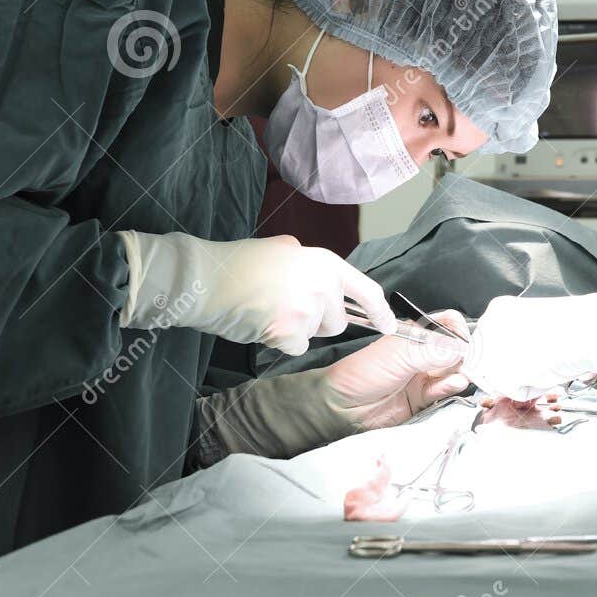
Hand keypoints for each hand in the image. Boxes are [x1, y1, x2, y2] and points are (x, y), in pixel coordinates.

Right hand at [118, 231, 394, 354]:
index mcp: (324, 262)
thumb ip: (307, 263)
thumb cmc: (238, 263)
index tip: (389, 325)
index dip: (381, 311)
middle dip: (318, 322)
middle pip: (337, 322)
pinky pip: (296, 347)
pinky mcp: (290, 333)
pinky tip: (261, 323)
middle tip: (286, 307)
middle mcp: (322, 285)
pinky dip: (280, 342)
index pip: (365, 290)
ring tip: (268, 310)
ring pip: (314, 335)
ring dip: (296, 331)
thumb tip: (316, 275)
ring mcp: (307, 310)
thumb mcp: (282, 249)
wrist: (206, 278)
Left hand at [191, 310, 471, 462]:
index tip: (465, 339)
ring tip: (457, 376)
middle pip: (458, 349)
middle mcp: (425, 353)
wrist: (344, 406)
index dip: (459, 329)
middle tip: (469, 361)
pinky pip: (447, 390)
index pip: (447, 324)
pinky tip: (450, 385)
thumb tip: (462, 350)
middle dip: (467, 353)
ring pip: (456, 370)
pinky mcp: (426, 398)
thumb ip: (432, 351)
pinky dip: (452, 387)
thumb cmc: (365, 372)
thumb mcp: (398, 355)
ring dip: (462, 371)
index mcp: (416, 335)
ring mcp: (427, 375)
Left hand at [462, 289, 596, 400]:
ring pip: (496, 380)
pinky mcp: (501, 372)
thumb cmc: (573, 326)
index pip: (485, 346)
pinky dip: (530, 390)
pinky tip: (545, 372)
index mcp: (498, 310)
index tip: (522, 362)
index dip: (502, 361)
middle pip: (484, 365)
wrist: (588, 330)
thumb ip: (515, 340)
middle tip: (535, 367)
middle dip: (507, 373)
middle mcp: (488, 326)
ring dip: (518, 381)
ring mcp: (491, 350)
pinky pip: (512, 392)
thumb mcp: (537, 325)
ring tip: (542, 366)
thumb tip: (510, 361)